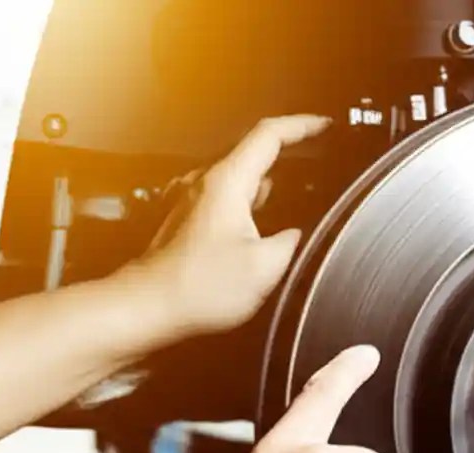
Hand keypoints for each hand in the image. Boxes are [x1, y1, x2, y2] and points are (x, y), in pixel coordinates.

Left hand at [134, 115, 331, 335]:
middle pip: (254, 150)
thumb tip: (298, 234)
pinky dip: (253, 196)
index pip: (269, 135)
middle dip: (291, 148)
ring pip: (242, 175)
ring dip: (272, 175)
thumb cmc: (198, 287)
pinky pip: (229, 195)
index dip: (302, 125)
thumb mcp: (266, 266)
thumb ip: (292, 241)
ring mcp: (196, 201)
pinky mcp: (191, 220)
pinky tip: (268, 216)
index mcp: (228, 183)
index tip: (325, 125)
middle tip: (320, 153)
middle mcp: (207, 184)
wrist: (148, 306)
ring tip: (301, 185)